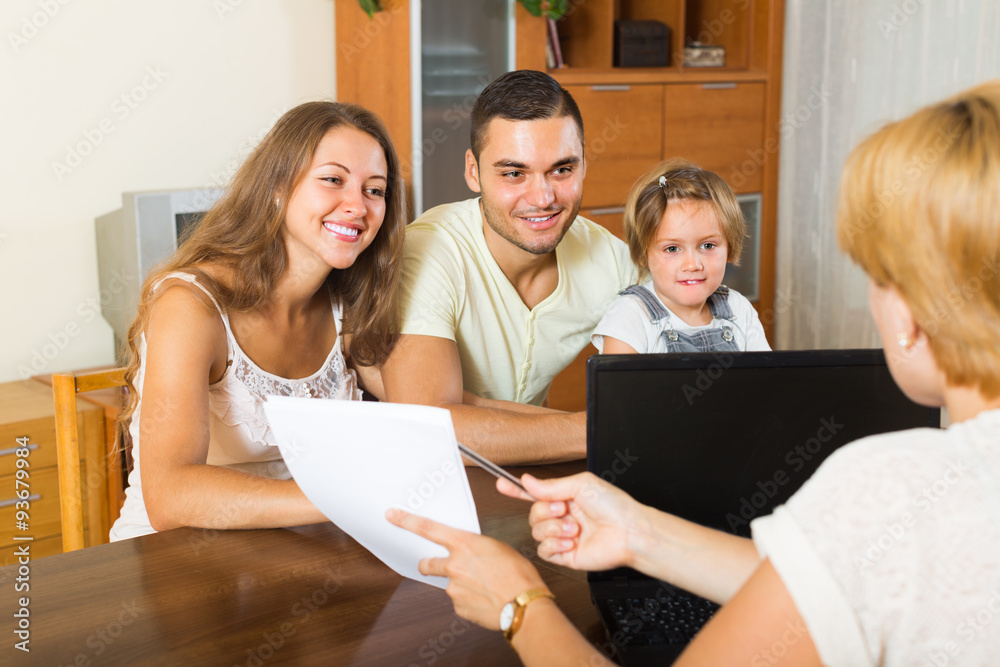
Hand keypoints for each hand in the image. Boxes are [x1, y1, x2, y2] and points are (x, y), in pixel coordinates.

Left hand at [386, 508, 546, 628]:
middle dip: (428, 564)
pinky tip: (485, 598)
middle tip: (439, 566)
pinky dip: (468, 600)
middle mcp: (454, 565)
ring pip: (448, 584)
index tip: (393, 516)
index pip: (427, 528)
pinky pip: (459, 601)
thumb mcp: (499, 548)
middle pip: (427, 563)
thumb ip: (477, 548)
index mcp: (464, 544)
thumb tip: (470, 552)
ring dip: (459, 584)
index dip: (406, 521)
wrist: (524, 606)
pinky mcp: (458, 607)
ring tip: (482, 587)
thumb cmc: (519, 575)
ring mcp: (454, 588)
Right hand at [497, 472, 640, 571]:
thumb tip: (527, 481)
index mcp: (566, 498)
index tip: (501, 484)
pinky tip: (570, 542)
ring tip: (573, 528)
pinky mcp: (565, 556)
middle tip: (563, 510)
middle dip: (545, 512)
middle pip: (533, 514)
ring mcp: (563, 537)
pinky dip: (554, 545)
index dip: (517, 490)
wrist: (629, 533)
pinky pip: (544, 551)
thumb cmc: (614, 506)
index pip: (536, 494)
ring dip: (553, 529)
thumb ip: (550, 485)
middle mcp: (563, 517)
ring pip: (536, 532)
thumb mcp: (581, 485)